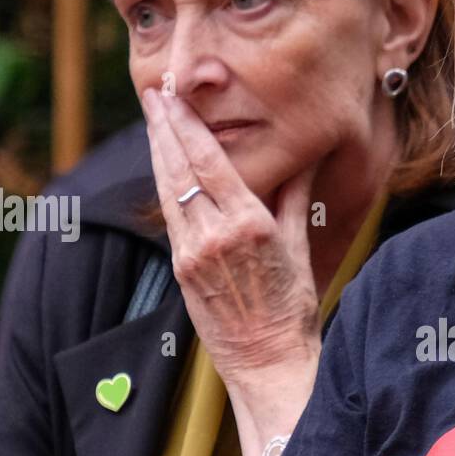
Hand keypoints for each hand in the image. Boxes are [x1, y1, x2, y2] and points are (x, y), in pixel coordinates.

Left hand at [142, 88, 320, 386]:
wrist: (269, 361)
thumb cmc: (293, 309)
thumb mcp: (299, 247)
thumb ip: (294, 198)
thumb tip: (302, 160)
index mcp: (250, 224)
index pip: (210, 162)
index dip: (187, 126)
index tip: (175, 98)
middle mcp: (216, 235)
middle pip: (180, 169)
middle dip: (164, 128)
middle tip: (154, 93)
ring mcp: (193, 254)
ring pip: (168, 191)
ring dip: (157, 152)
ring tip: (152, 121)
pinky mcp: (182, 271)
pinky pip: (170, 218)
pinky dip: (164, 187)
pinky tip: (162, 169)